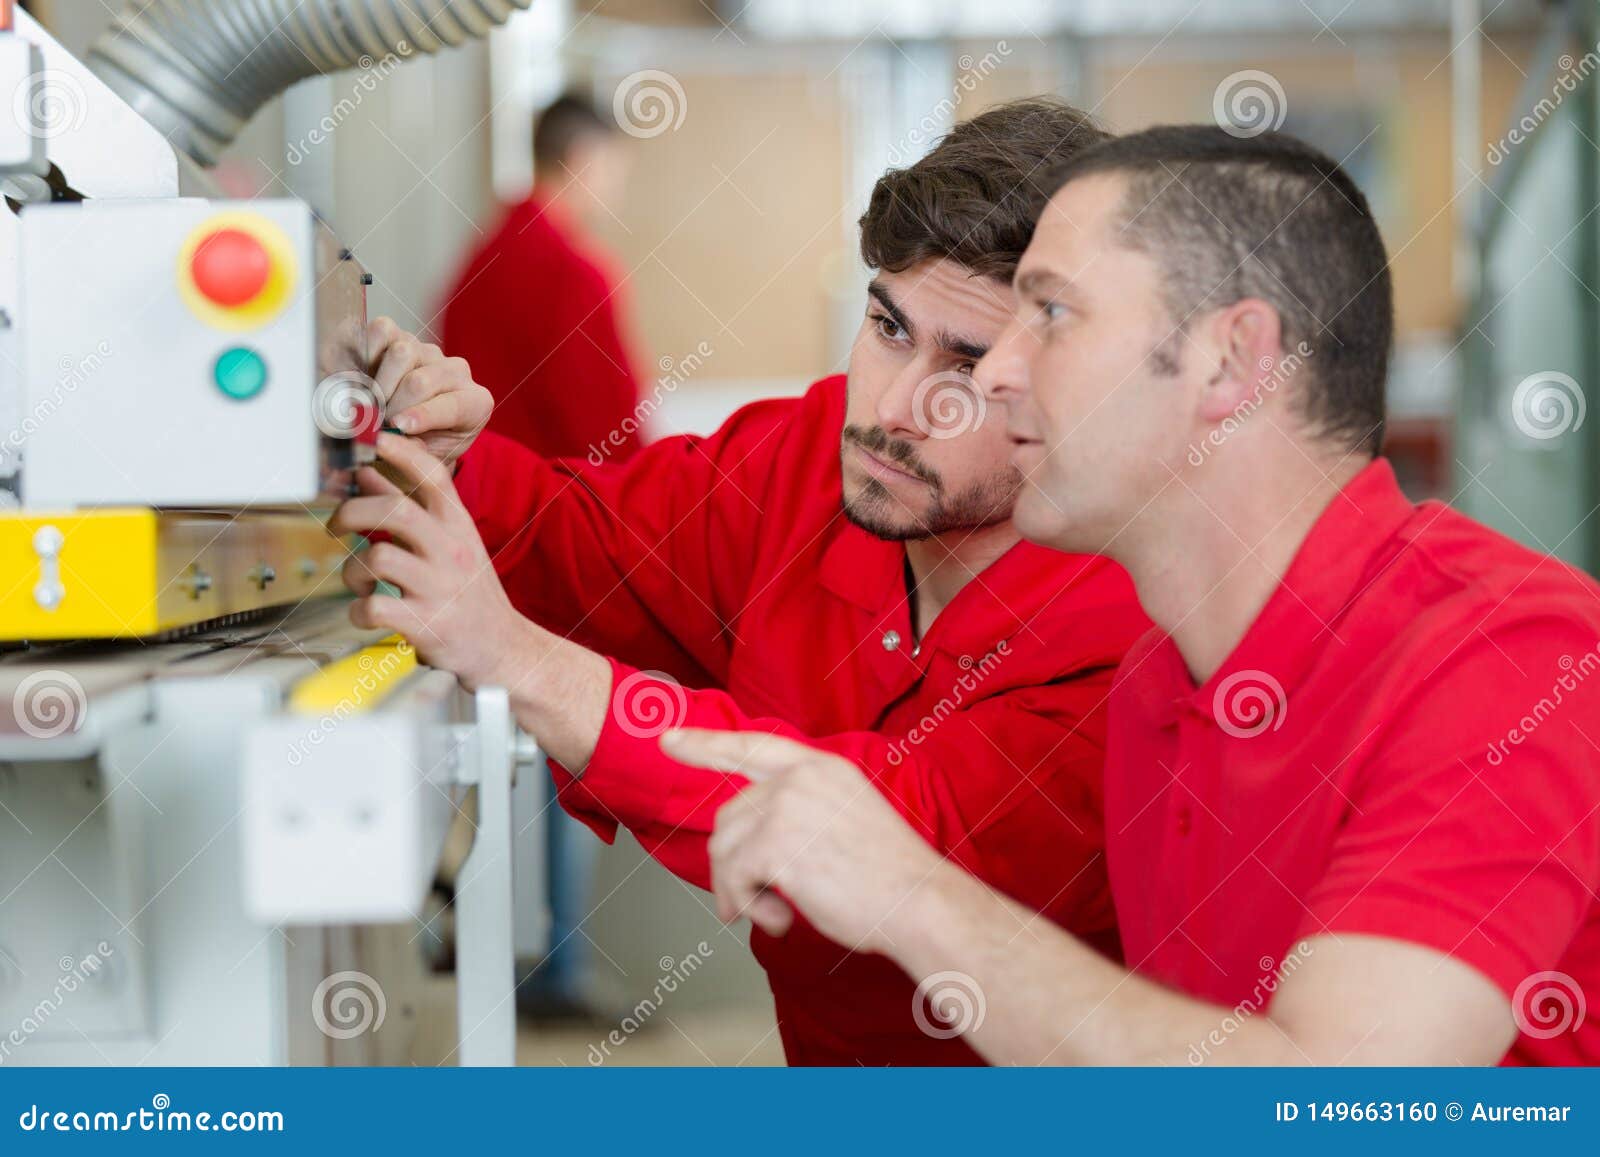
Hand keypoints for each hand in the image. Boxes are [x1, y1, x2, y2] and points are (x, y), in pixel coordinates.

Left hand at [330, 432, 530, 688]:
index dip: (402, 453)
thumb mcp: (456, 543)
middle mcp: (450, 552)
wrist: (503, 648)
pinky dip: (358, 611)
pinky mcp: (426, 623)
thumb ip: (416, 509)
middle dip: (353, 511)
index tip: (376, 442)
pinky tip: (366, 613)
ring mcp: (438, 587)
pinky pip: (374, 607)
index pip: (434, 477)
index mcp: (459, 528)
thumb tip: (369, 474)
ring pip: (376, 558)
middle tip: (337, 525)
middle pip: (394, 512)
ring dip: (352, 571)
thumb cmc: (471, 594)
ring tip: (359, 582)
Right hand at [366, 317, 492, 464]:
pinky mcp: (400, 336)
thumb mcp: (423, 460)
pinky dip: (365, 350)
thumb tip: (383, 436)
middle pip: (420, 380)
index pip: (453, 405)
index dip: (422, 415)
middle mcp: (456, 372)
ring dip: (378, 382)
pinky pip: (382, 330)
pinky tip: (360, 373)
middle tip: (375, 421)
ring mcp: (428, 351)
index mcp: (475, 403)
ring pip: (403, 352)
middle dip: (392, 405)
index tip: (399, 425)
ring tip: (370, 402)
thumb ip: (411, 450)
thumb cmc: (418, 449)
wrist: (406, 435)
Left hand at [661, 729, 947, 952]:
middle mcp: (800, 778)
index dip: (706, 743)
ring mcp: (785, 806)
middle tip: (754, 903)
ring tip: (778, 913)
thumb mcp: (846, 819)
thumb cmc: (891, 877)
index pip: (752, 745)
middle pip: (729, 816)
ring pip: (724, 849)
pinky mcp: (775, 843)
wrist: (919, 902)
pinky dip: (748, 906)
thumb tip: (748, 845)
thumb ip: (801, 813)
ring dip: (742, 890)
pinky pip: (734, 878)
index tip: (670, 739)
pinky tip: (782, 919)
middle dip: (733, 865)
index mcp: (821, 767)